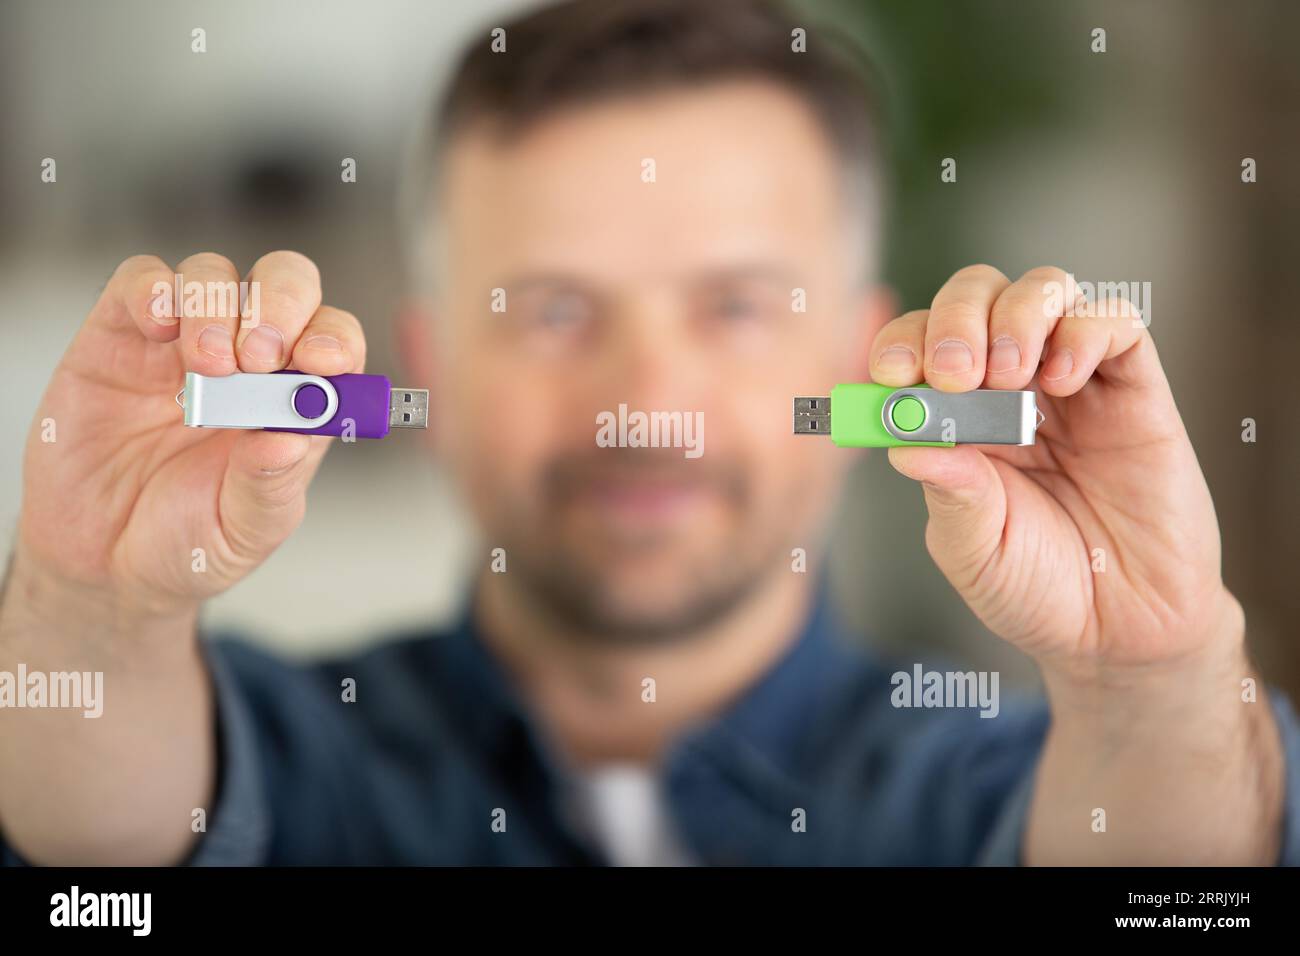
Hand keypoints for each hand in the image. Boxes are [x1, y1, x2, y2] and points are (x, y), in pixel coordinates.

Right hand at [14, 251, 365, 616]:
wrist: (101, 562)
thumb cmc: (187, 542)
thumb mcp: (243, 531)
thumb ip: (268, 486)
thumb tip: (291, 439)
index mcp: (294, 403)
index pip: (335, 343)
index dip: (334, 340)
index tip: (320, 362)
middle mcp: (248, 362)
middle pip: (285, 285)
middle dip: (280, 306)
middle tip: (260, 358)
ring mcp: (184, 343)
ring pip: (216, 275)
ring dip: (218, 307)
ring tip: (206, 366)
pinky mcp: (120, 336)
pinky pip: (143, 281)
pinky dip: (154, 291)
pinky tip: (158, 330)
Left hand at [873, 264, 1241, 677]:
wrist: (1120, 632)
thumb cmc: (1036, 588)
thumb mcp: (971, 549)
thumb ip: (947, 491)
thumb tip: (903, 439)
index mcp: (955, 418)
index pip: (919, 344)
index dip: (901, 343)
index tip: (894, 375)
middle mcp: (1010, 387)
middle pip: (977, 296)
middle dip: (956, 318)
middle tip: (956, 373)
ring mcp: (1074, 383)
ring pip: (1045, 290)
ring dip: (1016, 315)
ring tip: (1009, 375)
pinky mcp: (1136, 391)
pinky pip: (1116, 323)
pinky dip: (1084, 331)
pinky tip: (1061, 380)